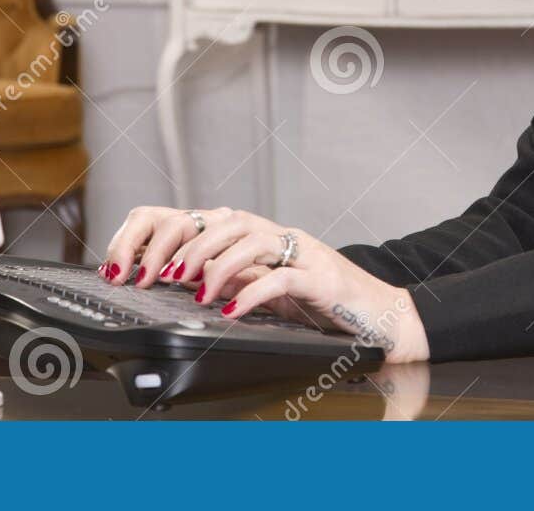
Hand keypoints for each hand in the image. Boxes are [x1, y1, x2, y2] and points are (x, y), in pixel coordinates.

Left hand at [97, 206, 428, 362]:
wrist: (378, 315)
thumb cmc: (324, 302)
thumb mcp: (271, 287)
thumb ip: (239, 277)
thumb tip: (193, 278)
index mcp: (269, 236)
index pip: (218, 218)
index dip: (181, 233)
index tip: (155, 259)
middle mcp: (285, 236)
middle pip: (232, 221)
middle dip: (192, 246)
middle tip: (166, 275)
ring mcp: (306, 254)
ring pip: (255, 239)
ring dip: (218, 264)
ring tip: (196, 292)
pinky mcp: (323, 279)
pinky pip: (283, 277)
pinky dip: (252, 292)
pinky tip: (231, 310)